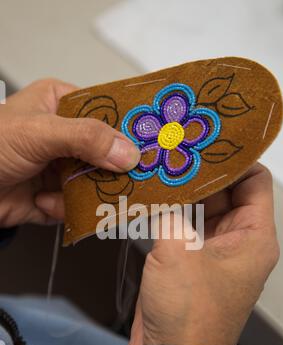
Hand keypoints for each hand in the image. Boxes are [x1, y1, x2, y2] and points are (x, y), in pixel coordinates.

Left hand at [0, 79, 139, 226]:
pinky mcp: (55, 197)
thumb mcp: (40, 131)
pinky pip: (78, 206)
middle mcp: (65, 137)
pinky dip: (64, 208)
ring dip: (88, 193)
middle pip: (107, 153)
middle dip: (114, 169)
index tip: (151, 144)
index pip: (107, 113)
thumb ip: (86, 138)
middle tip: (132, 180)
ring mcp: (61, 168)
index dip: (129, 129)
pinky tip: (43, 200)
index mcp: (61, 105)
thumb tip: (128, 152)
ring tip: (73, 192)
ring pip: (96, 183)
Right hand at [129, 164, 279, 344]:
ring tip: (157, 166)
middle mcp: (238, 242)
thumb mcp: (179, 252)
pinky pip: (183, 226)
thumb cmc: (189, 313)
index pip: (254, 181)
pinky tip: (149, 196)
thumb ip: (171, 209)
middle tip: (172, 148)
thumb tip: (163, 180)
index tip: (204, 140)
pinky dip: (169, 211)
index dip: (233, 158)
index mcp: (254, 237)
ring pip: (200, 208)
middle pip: (225, 191)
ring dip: (180, 192)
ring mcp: (212, 251)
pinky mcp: (189, 261)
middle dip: (199, 171)